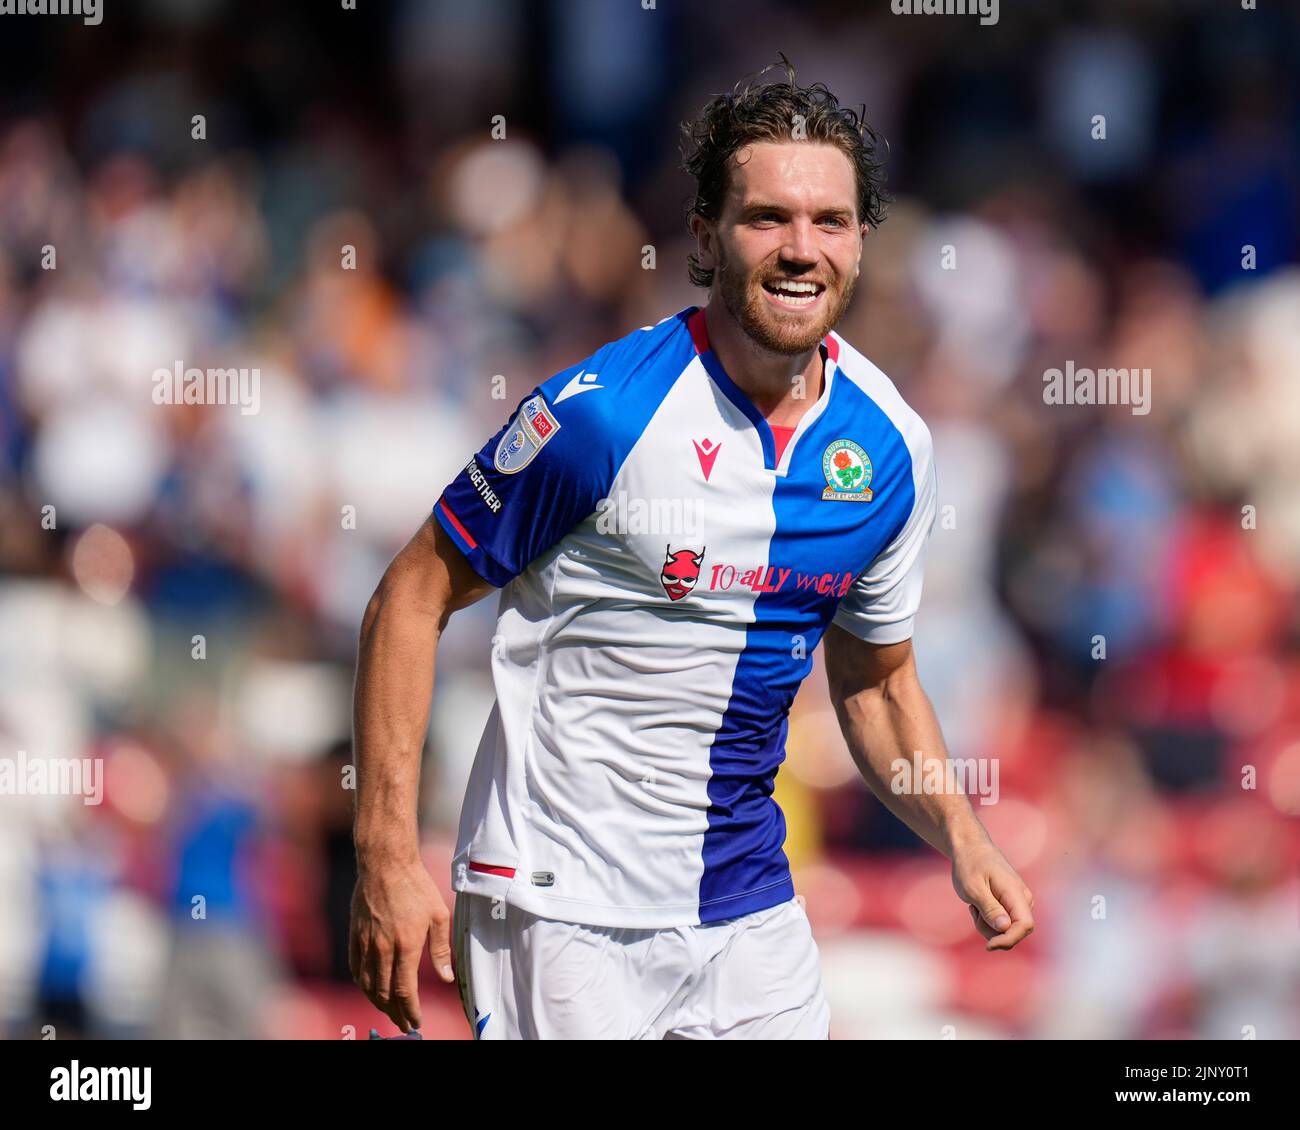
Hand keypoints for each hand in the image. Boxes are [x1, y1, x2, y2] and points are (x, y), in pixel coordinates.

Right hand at [349, 855, 453, 1032]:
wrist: (385, 864)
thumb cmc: (416, 886)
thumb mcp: (438, 915)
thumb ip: (440, 950)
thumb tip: (447, 978)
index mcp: (406, 945)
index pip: (405, 991)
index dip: (411, 1011)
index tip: (416, 1022)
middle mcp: (382, 949)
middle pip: (384, 994)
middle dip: (395, 1014)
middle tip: (405, 1024)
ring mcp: (365, 943)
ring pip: (367, 985)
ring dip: (378, 1003)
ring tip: (390, 1012)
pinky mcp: (354, 936)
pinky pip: (355, 969)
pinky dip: (362, 986)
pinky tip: (370, 991)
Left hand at [951, 836, 1034, 951]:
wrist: (971, 848)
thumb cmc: (970, 865)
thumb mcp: (973, 887)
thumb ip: (990, 908)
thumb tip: (1005, 928)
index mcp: (1016, 893)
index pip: (1025, 925)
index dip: (1009, 939)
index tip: (988, 945)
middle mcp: (1024, 899)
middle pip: (1013, 932)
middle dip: (990, 930)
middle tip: (972, 910)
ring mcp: (1019, 903)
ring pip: (1005, 930)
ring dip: (985, 924)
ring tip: (974, 904)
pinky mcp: (1012, 906)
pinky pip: (1001, 924)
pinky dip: (986, 920)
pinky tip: (978, 904)